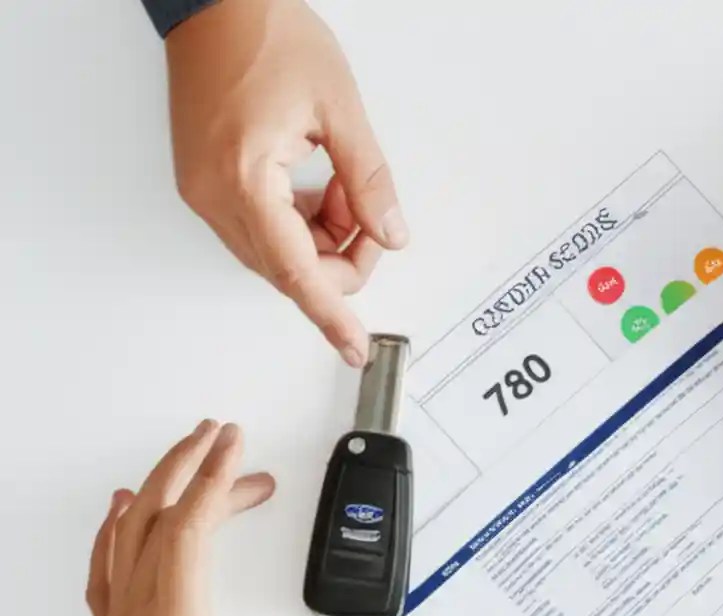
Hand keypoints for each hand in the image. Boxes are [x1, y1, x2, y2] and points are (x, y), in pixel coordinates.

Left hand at [87, 421, 409, 615]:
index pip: (189, 528)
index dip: (216, 478)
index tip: (237, 442)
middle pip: (154, 518)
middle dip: (188, 466)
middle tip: (221, 435)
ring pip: (127, 537)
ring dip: (156, 490)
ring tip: (183, 460)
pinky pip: (106, 570)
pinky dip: (115, 531)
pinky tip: (120, 519)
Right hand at [166, 0, 407, 366]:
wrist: (214, 2)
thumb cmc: (266, 35)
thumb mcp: (340, 108)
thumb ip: (370, 179)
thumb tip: (392, 233)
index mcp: (247, 177)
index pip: (297, 270)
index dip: (331, 313)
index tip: (352, 346)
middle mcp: (214, 194)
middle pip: (287, 268)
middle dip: (340, 258)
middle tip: (374, 217)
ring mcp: (203, 190)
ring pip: (274, 252)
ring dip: (320, 238)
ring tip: (347, 185)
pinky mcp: (205, 180)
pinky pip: (258, 227)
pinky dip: (297, 221)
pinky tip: (321, 186)